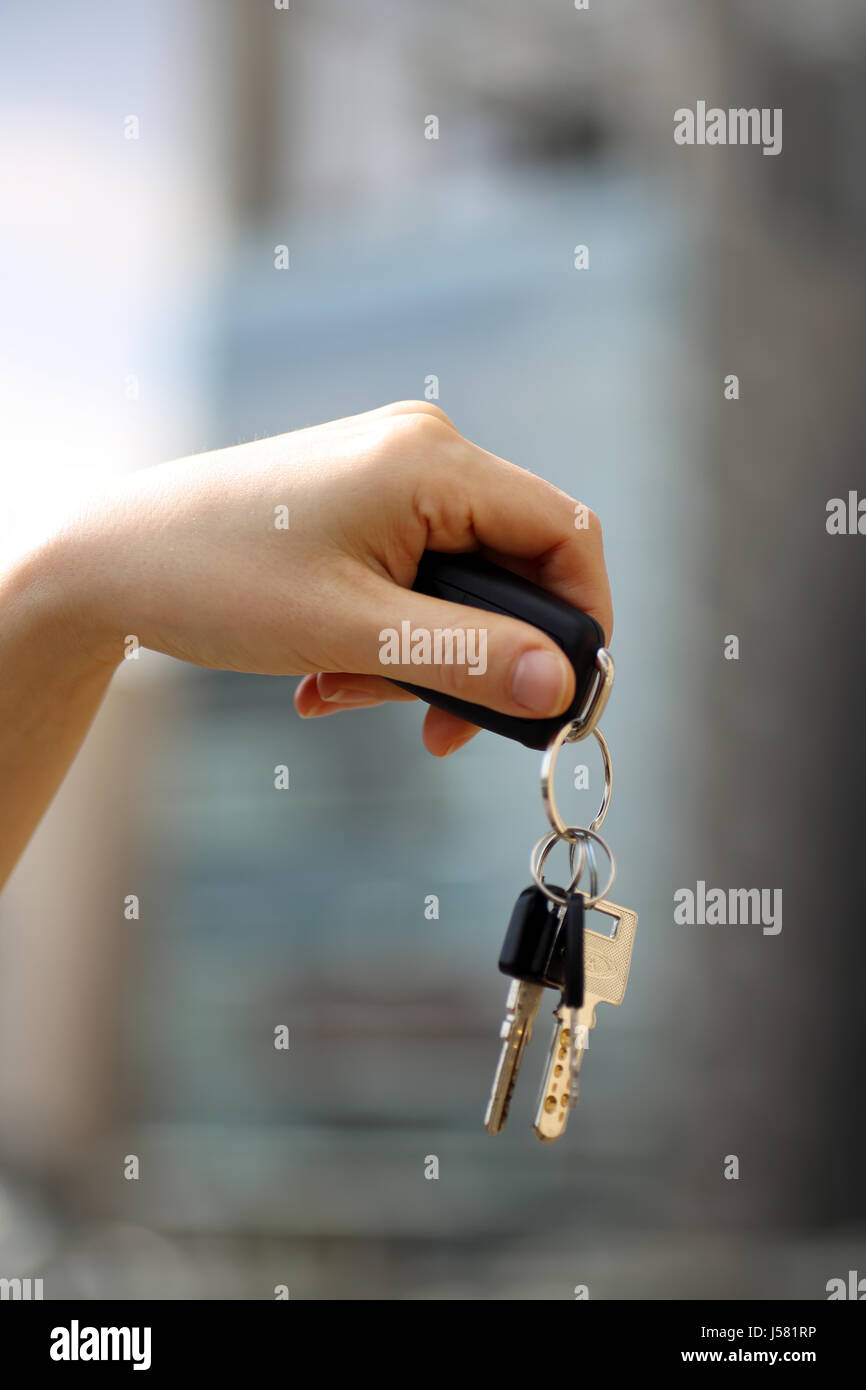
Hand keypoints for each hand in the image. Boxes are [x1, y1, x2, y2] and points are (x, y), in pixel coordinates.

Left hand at [60, 401, 611, 755]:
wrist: (111, 561)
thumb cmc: (218, 582)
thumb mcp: (353, 633)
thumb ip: (467, 658)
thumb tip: (561, 689)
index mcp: (432, 461)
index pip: (565, 533)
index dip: (582, 620)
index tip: (562, 700)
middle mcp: (422, 451)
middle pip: (513, 566)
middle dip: (480, 657)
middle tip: (435, 728)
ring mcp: (389, 472)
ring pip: (459, 583)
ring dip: (421, 658)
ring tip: (342, 693)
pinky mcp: (362, 501)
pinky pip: (414, 577)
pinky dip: (389, 636)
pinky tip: (327, 676)